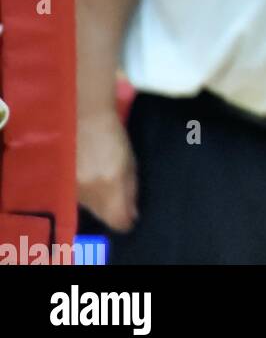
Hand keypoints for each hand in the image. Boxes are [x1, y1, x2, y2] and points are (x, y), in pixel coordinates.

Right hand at [77, 110, 137, 232]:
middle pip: (103, 215)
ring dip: (97, 199)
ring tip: (100, 175)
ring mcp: (74, 188)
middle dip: (112, 208)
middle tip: (115, 189)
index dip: (125, 219)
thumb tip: (132, 214)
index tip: (130, 213)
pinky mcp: (62, 183)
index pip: (118, 220)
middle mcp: (91, 192)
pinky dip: (84, 190)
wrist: (84, 117)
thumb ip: (131, 189)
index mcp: (111, 185)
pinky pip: (77, 196)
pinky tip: (88, 174)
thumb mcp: (130, 162)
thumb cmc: (113, 136)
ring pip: (89, 207)